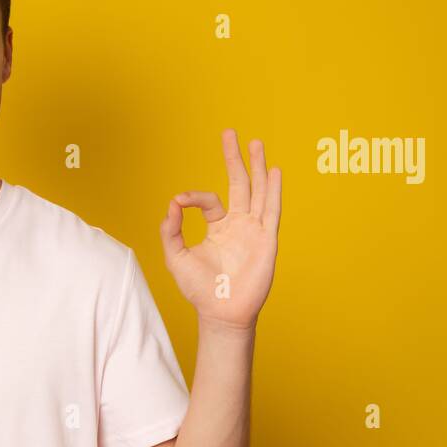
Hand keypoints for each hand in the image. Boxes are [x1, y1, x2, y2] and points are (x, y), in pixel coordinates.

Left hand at [160, 129, 281, 330]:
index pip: (210, 200)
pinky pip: (271, 211)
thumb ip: (171, 230)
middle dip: (236, 159)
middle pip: (239, 184)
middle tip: (231, 133)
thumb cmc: (199, 289)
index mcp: (219, 227)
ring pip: (258, 191)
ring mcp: (254, 230)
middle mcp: (239, 224)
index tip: (179, 202)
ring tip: (257, 143)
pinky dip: (274, 191)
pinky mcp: (267, 240)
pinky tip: (275, 171)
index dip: (193, 197)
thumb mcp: (176, 257)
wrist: (221, 313)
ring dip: (258, 167)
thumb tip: (171, 203)